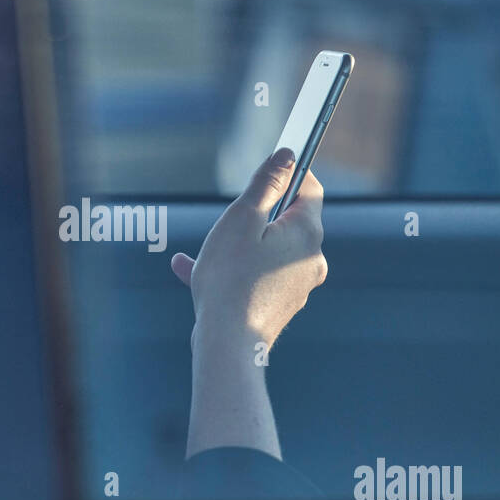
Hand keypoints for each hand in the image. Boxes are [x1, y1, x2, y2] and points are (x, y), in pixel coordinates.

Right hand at [170, 147, 327, 348]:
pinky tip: (188, 269)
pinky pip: (254, 277)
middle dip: (257, 213)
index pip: (309, 188)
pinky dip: (231, 270)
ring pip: (266, 251)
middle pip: (288, 221)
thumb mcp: (242, 217)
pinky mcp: (279, 306)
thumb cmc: (231, 278)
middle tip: (230, 216)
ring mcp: (297, 285)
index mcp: (307, 233)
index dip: (289, 172)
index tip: (269, 168)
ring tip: (202, 249)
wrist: (228, 344)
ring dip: (236, 245)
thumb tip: (286, 155)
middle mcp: (310, 259)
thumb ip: (266, 183)